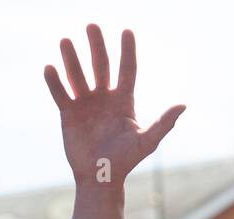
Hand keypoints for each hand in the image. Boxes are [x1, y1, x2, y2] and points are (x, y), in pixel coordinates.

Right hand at [44, 25, 184, 218]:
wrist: (101, 177)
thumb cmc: (126, 161)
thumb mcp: (147, 141)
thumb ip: (164, 123)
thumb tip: (183, 105)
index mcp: (124, 101)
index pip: (127, 70)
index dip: (127, 51)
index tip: (127, 31)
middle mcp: (104, 98)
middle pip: (101, 66)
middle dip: (96, 46)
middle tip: (92, 26)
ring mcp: (86, 104)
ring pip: (78, 75)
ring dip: (72, 59)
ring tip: (66, 41)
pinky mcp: (68, 113)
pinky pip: (61, 93)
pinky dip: (55, 81)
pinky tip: (50, 67)